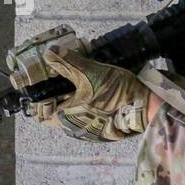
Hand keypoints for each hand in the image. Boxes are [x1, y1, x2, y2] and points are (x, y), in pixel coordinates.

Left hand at [7, 26, 147, 141]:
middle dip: (56, 93)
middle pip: (55, 111)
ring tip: (80, 79)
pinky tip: (94, 90)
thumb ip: (68, 62)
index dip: (37, 96)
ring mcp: (89, 132)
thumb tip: (50, 52)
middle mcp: (73, 129)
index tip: (41, 81)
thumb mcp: (90, 73)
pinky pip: (86, 116)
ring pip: (71, 113)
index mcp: (64, 119)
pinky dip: (86, 104)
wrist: (147, 108)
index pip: (38, 111)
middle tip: (62, 74)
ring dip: (72, 98)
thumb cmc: (116, 94)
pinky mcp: (102, 130)